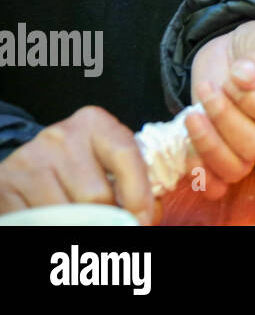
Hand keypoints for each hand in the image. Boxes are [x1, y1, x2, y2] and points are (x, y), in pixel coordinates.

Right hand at [0, 106, 154, 223]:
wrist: (32, 163)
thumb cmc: (81, 165)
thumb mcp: (109, 163)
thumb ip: (135, 183)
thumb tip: (145, 218)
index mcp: (94, 123)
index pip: (126, 155)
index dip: (139, 194)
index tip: (142, 220)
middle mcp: (60, 136)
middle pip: (97, 195)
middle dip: (108, 218)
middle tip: (109, 224)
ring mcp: (29, 159)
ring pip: (67, 213)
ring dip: (79, 225)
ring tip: (81, 221)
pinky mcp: (5, 183)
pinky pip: (36, 221)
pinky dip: (49, 226)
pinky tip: (55, 221)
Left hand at [186, 19, 254, 199]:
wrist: (233, 53)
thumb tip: (244, 77)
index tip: (237, 81)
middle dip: (226, 118)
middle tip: (211, 88)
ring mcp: (250, 152)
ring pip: (234, 168)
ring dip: (208, 142)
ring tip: (193, 112)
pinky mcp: (222, 157)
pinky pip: (215, 183)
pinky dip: (200, 170)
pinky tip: (188, 142)